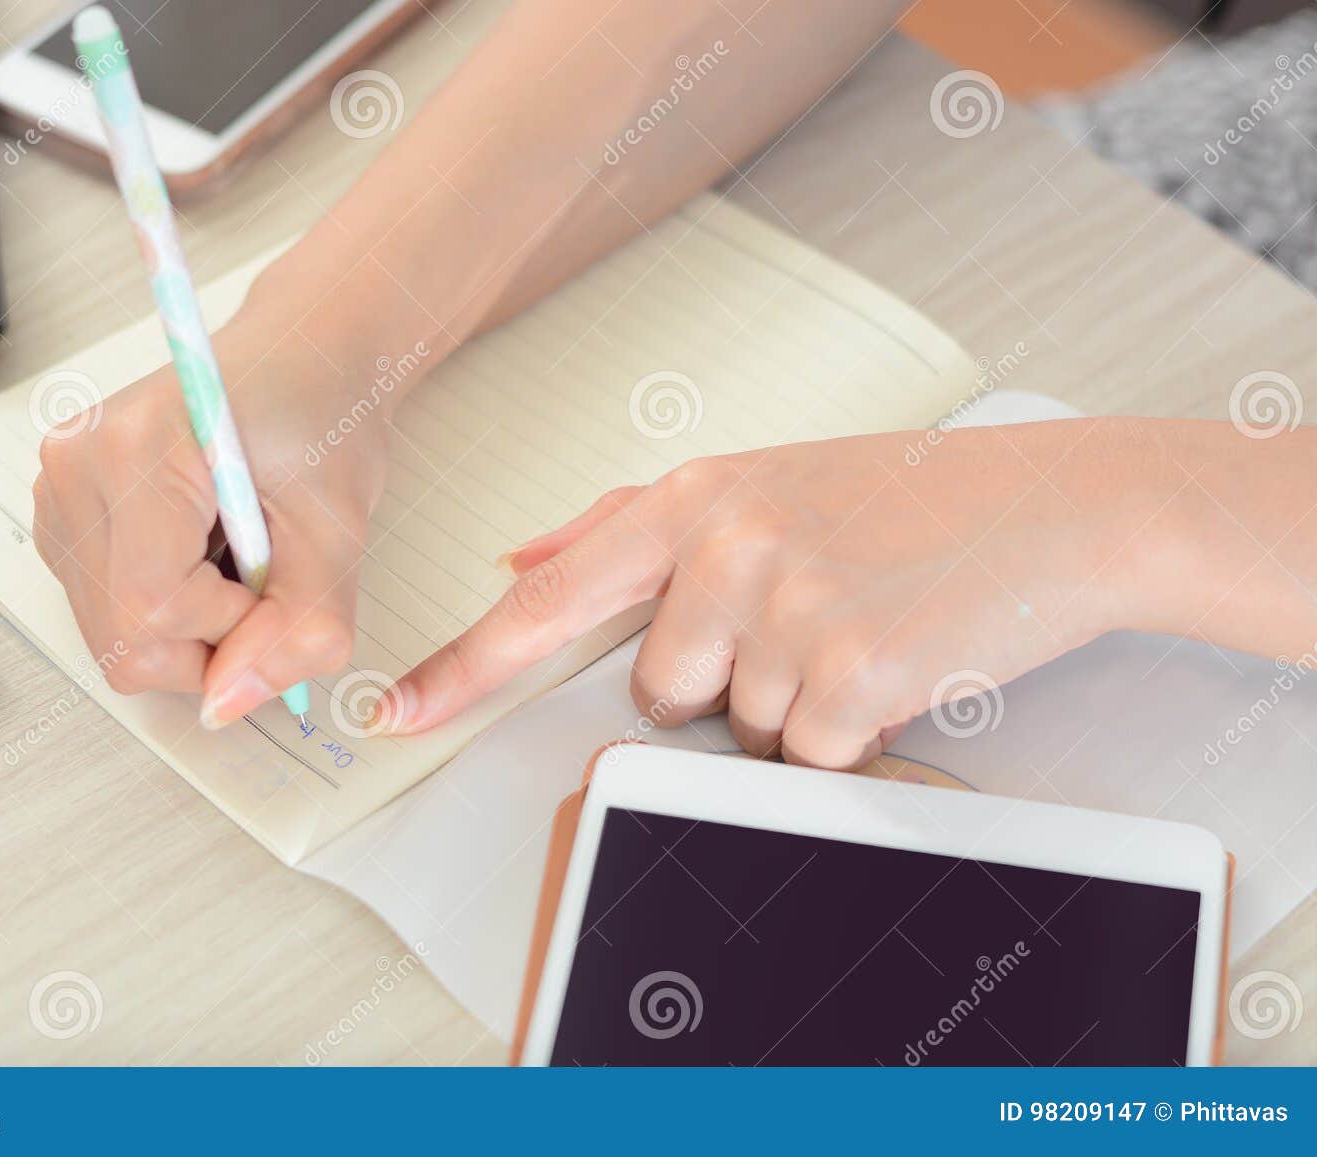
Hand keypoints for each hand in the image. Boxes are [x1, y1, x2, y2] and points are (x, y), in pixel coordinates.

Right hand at [32, 304, 389, 720]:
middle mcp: (75, 465)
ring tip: (234, 555)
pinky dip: (165, 606)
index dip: (229, 631)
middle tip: (264, 579)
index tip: (277, 590)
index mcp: (137, 447)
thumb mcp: (338, 533)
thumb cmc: (320, 421)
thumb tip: (228, 706)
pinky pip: (106, 610)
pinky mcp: (61, 514)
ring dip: (189, 625)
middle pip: (120, 637)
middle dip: (209, 639)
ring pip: (110, 636)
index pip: (153, 609)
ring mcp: (57, 490)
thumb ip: (296, 631)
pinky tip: (201, 552)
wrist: (301, 362)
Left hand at [380, 420, 1174, 767]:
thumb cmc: (904, 499)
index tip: (398, 710)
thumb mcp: (757, 483)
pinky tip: (893, 660)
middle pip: (657, 690)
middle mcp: (726, 547)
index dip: (465, 664)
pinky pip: (807, 754)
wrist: (1056, 509)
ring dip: (791, 704)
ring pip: (737, 728)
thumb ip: (625, 521)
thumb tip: (521, 555)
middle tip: (805, 618)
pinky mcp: (851, 673)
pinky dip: (846, 732)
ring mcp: (789, 609)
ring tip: (857, 627)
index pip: (549, 598)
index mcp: (692, 498)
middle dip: (721, 682)